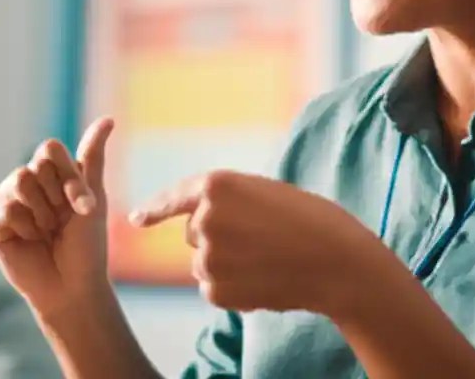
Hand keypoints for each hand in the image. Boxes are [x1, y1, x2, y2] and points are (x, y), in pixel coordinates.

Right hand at [0, 117, 114, 316]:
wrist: (72, 285)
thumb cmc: (87, 244)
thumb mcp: (94, 198)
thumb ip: (93, 157)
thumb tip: (108, 119)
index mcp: (53, 173)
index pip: (49, 149)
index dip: (68, 177)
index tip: (83, 206)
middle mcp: (28, 182)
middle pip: (34, 166)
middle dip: (56, 199)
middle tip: (61, 224)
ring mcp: (7, 200)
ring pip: (17, 182)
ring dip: (40, 214)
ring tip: (46, 232)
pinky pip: (3, 209)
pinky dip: (23, 227)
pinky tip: (29, 241)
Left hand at [129, 171, 381, 315]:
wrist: (338, 263)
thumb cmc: (311, 221)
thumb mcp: (264, 193)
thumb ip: (226, 202)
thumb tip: (195, 231)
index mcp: (217, 184)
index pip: (176, 195)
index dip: (155, 208)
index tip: (136, 219)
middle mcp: (204, 218)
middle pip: (194, 232)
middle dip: (218, 236)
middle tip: (262, 237)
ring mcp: (207, 257)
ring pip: (203, 262)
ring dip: (227, 263)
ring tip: (268, 258)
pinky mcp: (215, 290)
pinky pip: (213, 288)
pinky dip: (234, 288)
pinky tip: (264, 280)